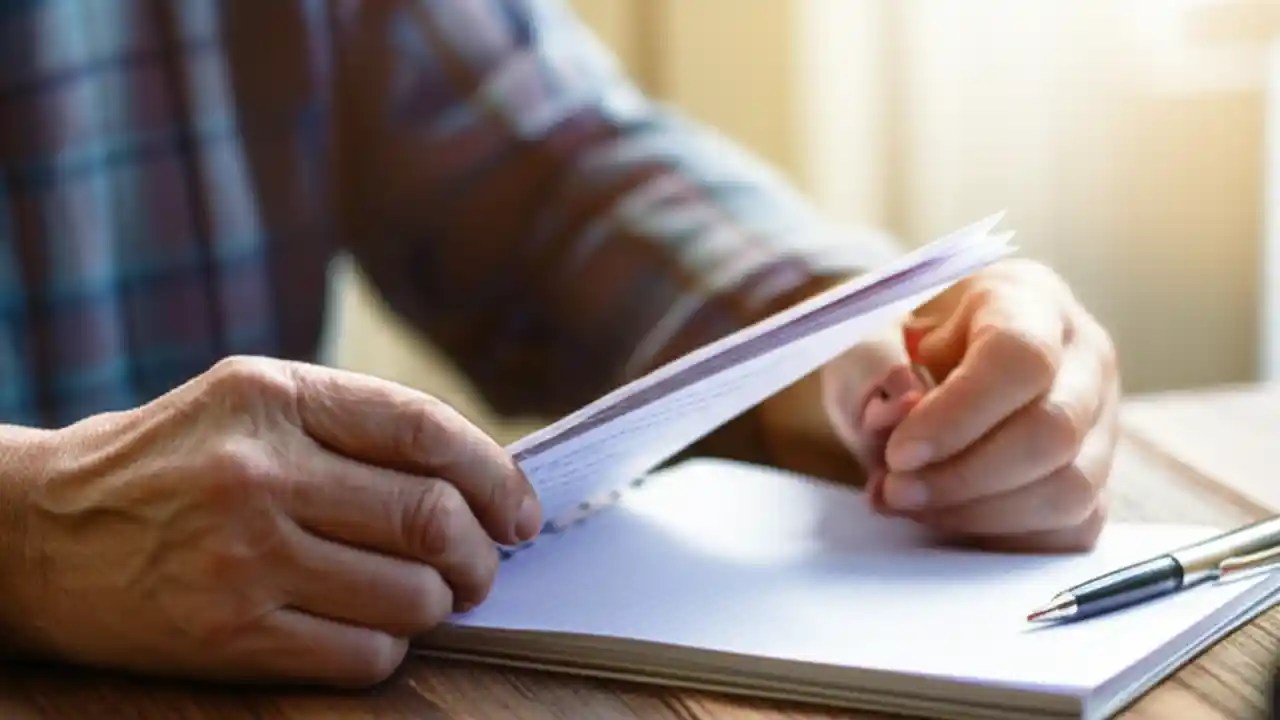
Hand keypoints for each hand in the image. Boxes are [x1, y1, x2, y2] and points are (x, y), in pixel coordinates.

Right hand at [0, 356, 540, 686]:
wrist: (33, 534)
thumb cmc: (166, 462)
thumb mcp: (249, 402)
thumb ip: (354, 425)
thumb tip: (478, 477)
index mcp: (274, 396)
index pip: (424, 432)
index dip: (496, 474)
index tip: (521, 511)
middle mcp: (259, 470)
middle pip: (430, 518)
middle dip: (481, 553)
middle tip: (483, 567)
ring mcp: (242, 556)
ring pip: (409, 594)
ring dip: (439, 604)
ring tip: (427, 598)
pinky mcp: (228, 635)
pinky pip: (362, 653)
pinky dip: (390, 648)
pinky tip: (373, 631)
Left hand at [824, 259, 1118, 551]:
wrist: (917, 368)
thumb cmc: (895, 344)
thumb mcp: (863, 333)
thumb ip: (871, 365)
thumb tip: (898, 411)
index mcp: (1029, 299)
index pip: (1021, 357)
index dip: (959, 415)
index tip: (899, 452)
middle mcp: (1085, 357)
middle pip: (1053, 430)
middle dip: (964, 477)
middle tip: (896, 489)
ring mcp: (1101, 422)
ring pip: (1069, 490)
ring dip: (979, 515)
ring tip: (913, 503)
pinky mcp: (1097, 479)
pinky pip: (1071, 528)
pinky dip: (1003, 538)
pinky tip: (949, 519)